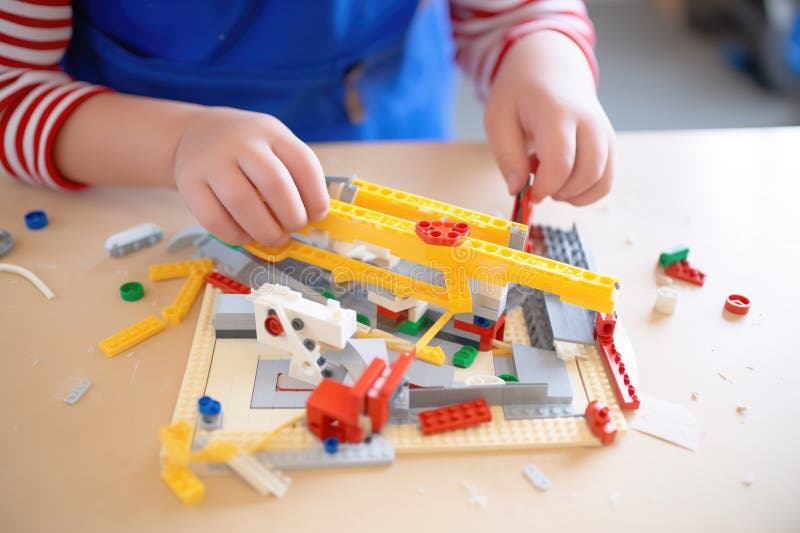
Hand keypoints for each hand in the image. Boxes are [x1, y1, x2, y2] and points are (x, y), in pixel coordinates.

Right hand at [172, 107, 328, 245]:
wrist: (195, 133)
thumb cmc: (246, 148)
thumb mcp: (274, 144)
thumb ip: (294, 173)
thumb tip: (315, 217)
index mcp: (270, 132)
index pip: (303, 162)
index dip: (316, 196)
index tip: (318, 216)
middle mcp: (240, 142)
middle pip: (275, 183)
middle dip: (292, 216)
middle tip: (294, 229)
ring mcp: (211, 162)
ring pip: (242, 202)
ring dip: (265, 230)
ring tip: (274, 238)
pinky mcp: (189, 183)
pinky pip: (214, 219)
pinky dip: (235, 236)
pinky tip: (246, 236)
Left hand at [484, 31, 614, 205]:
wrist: (551, 68)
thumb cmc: (520, 94)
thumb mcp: (498, 120)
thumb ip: (507, 157)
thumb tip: (517, 190)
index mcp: (557, 112)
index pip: (561, 162)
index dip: (544, 187)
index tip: (529, 191)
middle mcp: (589, 121)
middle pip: (589, 173)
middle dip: (561, 192)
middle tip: (538, 184)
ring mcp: (604, 131)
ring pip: (603, 180)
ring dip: (575, 195)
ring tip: (552, 179)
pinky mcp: (609, 142)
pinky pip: (607, 179)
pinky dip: (587, 191)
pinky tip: (565, 180)